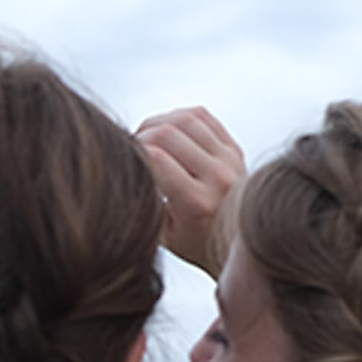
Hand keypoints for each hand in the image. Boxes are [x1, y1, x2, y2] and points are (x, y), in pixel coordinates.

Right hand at [136, 107, 244, 277]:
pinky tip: (168, 129)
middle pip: (169, 133)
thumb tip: (120, 171)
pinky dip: (180, 116)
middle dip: (141, 134)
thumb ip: (144, 202)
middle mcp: (217, 177)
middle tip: (131, 146)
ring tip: (146, 135)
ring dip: (159, 121)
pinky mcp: (234, 150)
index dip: (131, 150)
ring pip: (187, 119)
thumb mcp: (161, 235)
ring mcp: (229, 160)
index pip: (155, 158)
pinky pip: (204, 117)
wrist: (241, 244)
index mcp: (196, 203)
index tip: (122, 157)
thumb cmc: (198, 244)